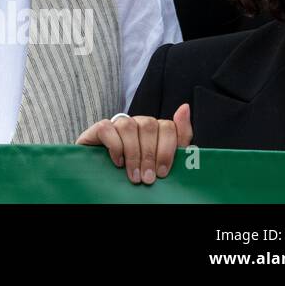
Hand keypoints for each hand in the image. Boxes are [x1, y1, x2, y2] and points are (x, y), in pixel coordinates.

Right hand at [76, 103, 192, 184]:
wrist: (106, 178)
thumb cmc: (139, 171)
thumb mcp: (163, 160)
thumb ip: (179, 136)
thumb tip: (185, 107)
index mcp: (155, 129)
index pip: (168, 126)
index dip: (166, 150)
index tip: (162, 173)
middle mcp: (137, 123)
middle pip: (149, 126)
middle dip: (150, 155)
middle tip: (147, 178)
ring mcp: (118, 124)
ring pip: (128, 127)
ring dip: (133, 154)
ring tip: (134, 176)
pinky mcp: (99, 128)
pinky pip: (107, 129)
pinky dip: (115, 147)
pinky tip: (118, 162)